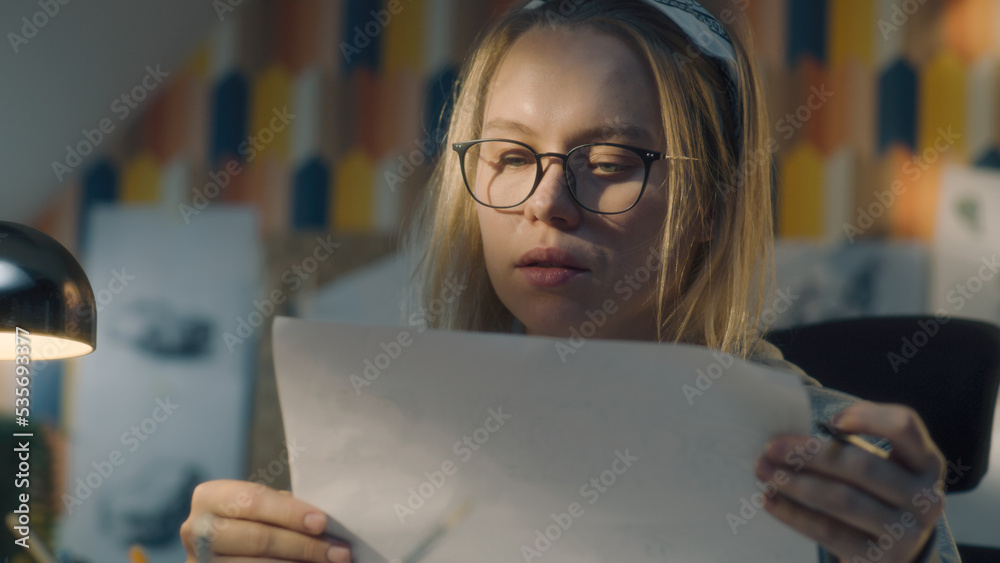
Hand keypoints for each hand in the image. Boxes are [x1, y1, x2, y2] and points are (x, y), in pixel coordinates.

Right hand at [180, 479, 352, 561]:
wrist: (224, 542)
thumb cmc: (253, 519)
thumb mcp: (261, 506)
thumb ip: (283, 507)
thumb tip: (325, 519)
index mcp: (209, 497)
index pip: (253, 501)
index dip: (289, 512)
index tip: (323, 522)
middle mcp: (194, 530)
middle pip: (257, 538)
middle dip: (303, 545)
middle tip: (340, 551)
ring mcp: (199, 561)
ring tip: (332, 562)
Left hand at [755, 402, 945, 562]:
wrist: (895, 553)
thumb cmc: (876, 494)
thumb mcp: (879, 466)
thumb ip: (851, 447)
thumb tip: (791, 438)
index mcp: (926, 463)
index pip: (905, 426)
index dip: (869, 418)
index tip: (831, 421)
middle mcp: (926, 497)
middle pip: (863, 465)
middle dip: (810, 454)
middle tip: (771, 447)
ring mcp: (907, 532)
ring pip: (842, 499)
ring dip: (795, 482)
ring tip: (764, 470)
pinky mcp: (881, 559)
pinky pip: (828, 531)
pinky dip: (793, 513)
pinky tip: (769, 499)